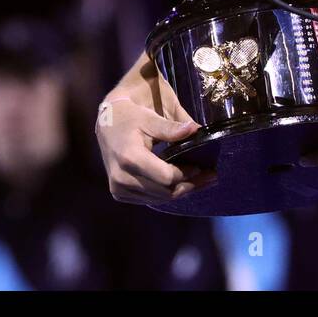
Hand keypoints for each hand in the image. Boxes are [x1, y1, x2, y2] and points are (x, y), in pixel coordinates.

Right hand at [95, 92, 215, 204]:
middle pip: (165, 192)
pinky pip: (149, 199)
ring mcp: (119, 188)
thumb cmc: (130, 117)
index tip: (201, 166)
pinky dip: (166, 193)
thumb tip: (196, 129)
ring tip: (201, 181)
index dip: (186, 174)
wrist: (107, 123)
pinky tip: (181, 184)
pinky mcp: (119, 193)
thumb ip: (171, 128)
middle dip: (190, 185)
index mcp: (130, 157)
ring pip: (159, 199)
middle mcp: (121, 177)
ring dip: (181, 191)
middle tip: (210, 176)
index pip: (166, 177)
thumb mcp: (150, 118)